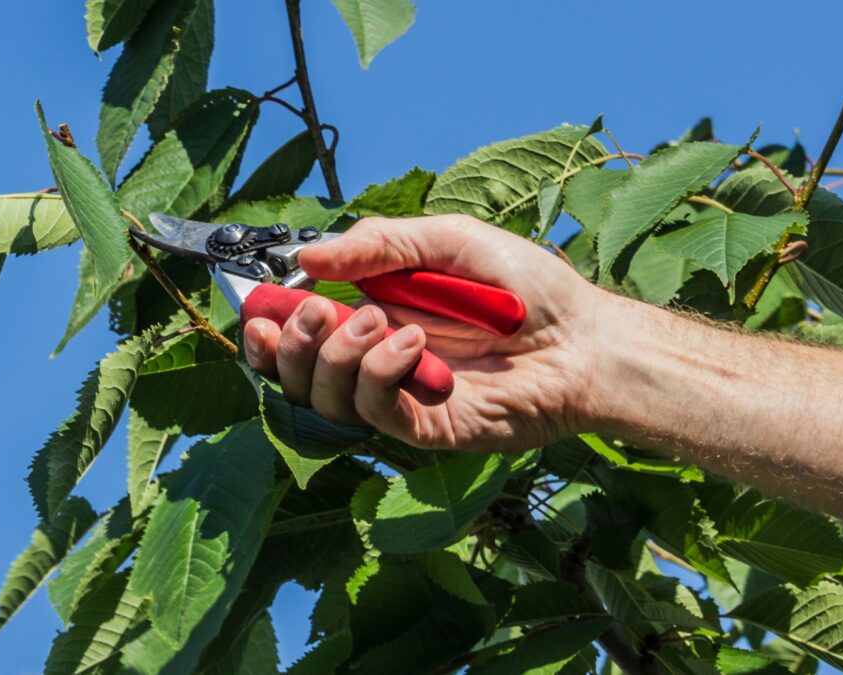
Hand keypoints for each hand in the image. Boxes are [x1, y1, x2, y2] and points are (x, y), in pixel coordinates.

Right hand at [242, 215, 607, 451]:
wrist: (585, 339)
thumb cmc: (526, 288)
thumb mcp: (447, 241)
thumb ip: (378, 245)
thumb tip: (307, 256)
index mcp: (373, 318)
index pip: (300, 337)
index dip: (268, 331)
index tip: (256, 311)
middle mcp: (377, 362)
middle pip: (299, 375)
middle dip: (291, 347)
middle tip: (314, 313)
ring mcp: (400, 399)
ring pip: (328, 399)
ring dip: (336, 357)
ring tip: (376, 321)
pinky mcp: (425, 427)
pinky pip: (375, 412)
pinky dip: (378, 375)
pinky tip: (411, 345)